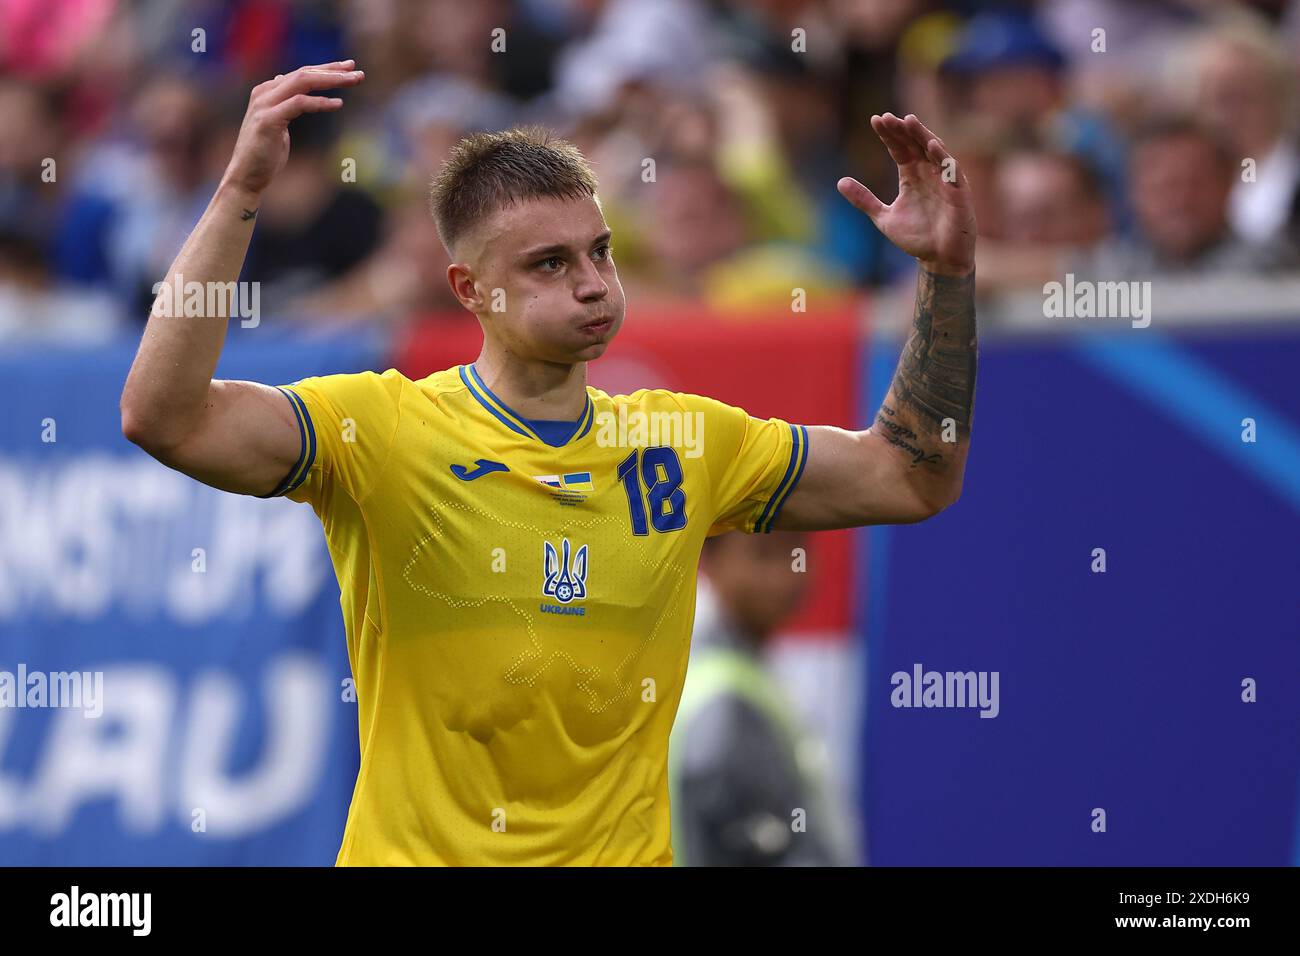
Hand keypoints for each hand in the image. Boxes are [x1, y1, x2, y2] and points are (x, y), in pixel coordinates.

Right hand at [222, 60, 364, 197]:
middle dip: (332, 71)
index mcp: (267, 91)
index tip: (349, 67)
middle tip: (357, 72)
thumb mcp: (276, 122)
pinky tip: (338, 104)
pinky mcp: (269, 120)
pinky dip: (320, 102)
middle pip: (304, 73)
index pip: (301, 73)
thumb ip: (281, 102)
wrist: (246, 175)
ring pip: (302, 82)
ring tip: (354, 81)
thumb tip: (282, 81)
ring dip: (331, 80)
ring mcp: (265, 105)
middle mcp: (265, 93)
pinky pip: (299, 104)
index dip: (326, 68)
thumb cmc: (264, 153)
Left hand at [838, 113, 975, 275]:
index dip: (889, 135)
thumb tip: (839, 181)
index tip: (875, 120)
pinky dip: (943, 158)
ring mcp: (945, 181)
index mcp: (912, 176)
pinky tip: (932, 145)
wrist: (939, 259)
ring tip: (908, 120)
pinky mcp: (959, 193)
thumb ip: (864, 200)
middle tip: (887, 117)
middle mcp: (929, 173)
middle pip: (915, 144)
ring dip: (922, 135)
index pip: (900, 149)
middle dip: (902, 130)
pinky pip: (952, 171)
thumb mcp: (883, 217)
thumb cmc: (917, 236)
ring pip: (935, 151)